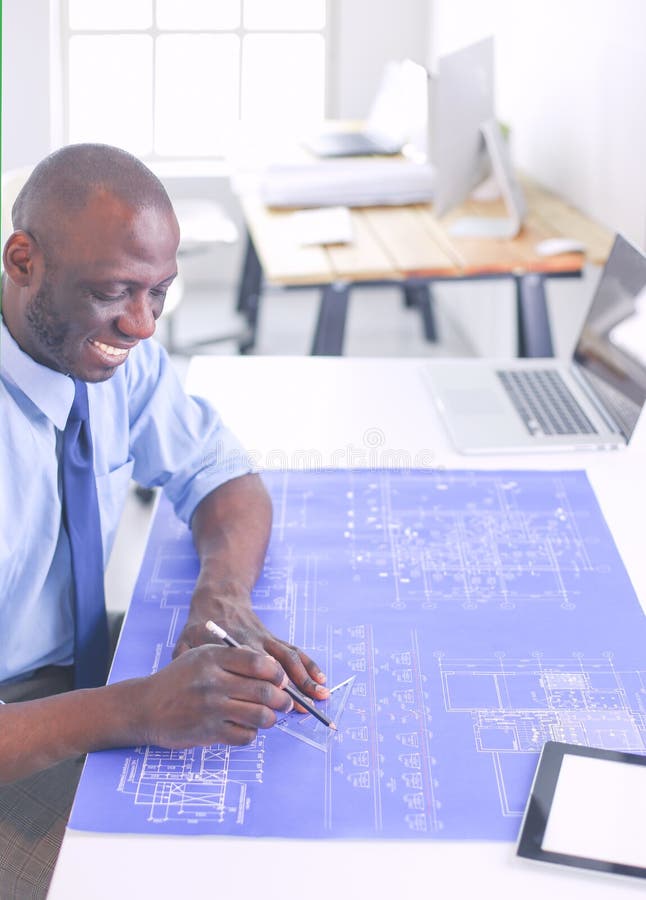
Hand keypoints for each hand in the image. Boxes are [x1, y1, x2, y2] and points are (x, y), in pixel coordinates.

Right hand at [132, 643, 293, 747]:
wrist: (145, 706)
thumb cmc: (179, 680)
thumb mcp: (202, 657)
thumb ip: (234, 658)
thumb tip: (273, 669)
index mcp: (213, 657)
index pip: (258, 663)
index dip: (277, 673)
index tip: (280, 679)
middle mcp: (213, 681)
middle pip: (264, 691)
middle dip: (282, 699)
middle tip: (285, 702)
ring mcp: (211, 708)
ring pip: (259, 715)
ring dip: (271, 718)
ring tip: (269, 716)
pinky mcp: (208, 731)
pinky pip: (245, 735)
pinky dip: (251, 733)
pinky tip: (246, 728)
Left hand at [174, 584, 329, 702]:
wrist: (218, 598)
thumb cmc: (199, 626)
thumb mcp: (185, 642)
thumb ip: (184, 663)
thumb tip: (181, 688)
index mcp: (232, 647)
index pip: (252, 666)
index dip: (265, 684)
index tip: (275, 704)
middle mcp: (254, 643)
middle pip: (277, 665)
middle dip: (292, 686)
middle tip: (304, 708)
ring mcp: (266, 640)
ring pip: (290, 658)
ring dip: (307, 677)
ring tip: (321, 696)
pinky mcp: (273, 639)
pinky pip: (294, 651)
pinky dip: (309, 664)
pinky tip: (321, 679)